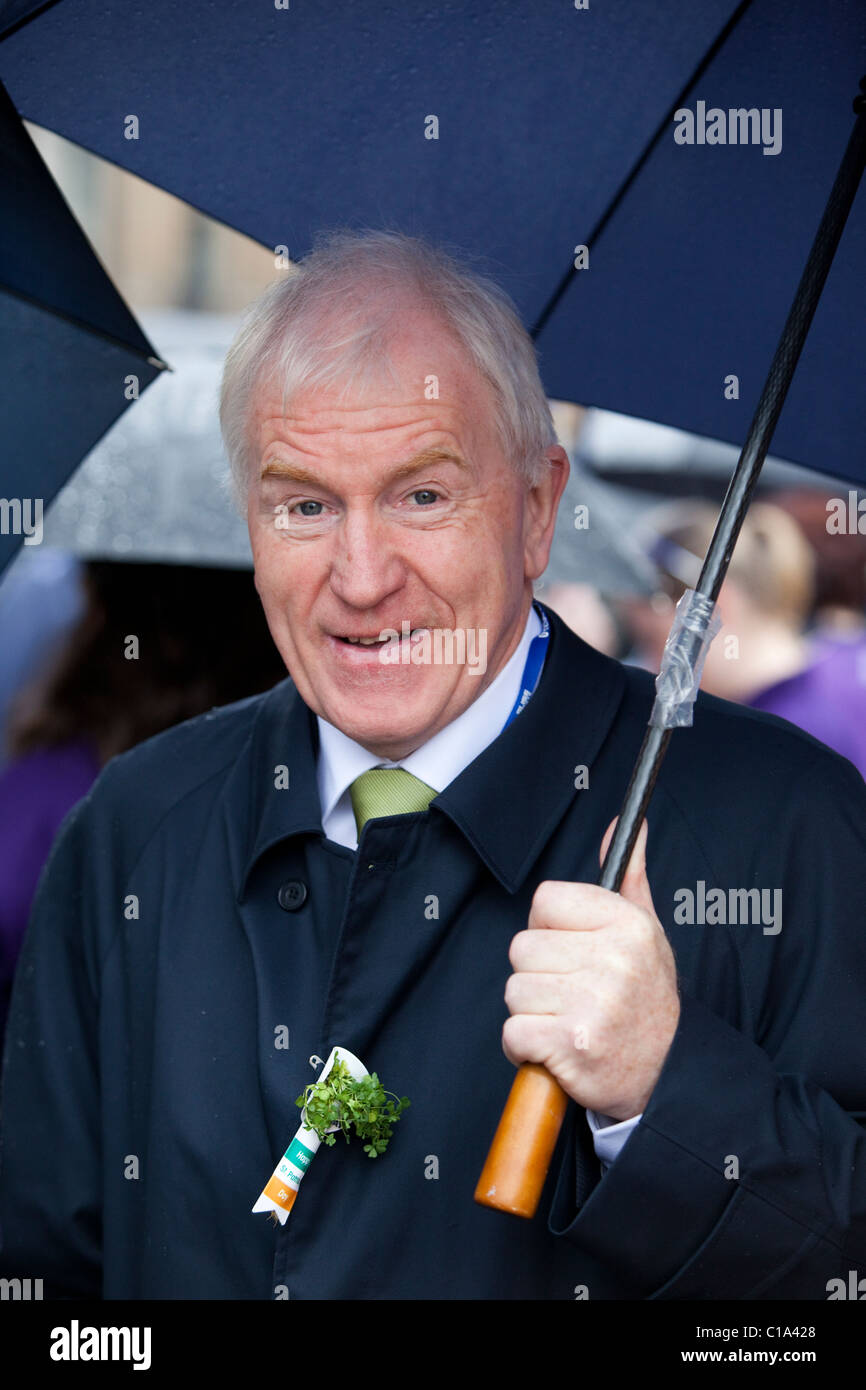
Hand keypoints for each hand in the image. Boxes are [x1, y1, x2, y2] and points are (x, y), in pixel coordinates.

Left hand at [502, 817, 679, 1119]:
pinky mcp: (572, 1045)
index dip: (548, 927)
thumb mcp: (647, 931)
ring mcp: (593, 1004)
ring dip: (532, 1011)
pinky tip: (556, 1047)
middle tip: (573, 992)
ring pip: (515, 990)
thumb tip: (627, 825)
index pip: (545, 900)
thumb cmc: (647, 998)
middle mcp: (613, 960)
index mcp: (627, 924)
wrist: (669, 1073)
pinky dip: (525, 1047)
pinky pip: (513, 1032)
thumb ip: (630, 876)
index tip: (569, 948)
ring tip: (568, 1019)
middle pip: (523, 947)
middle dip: (539, 973)